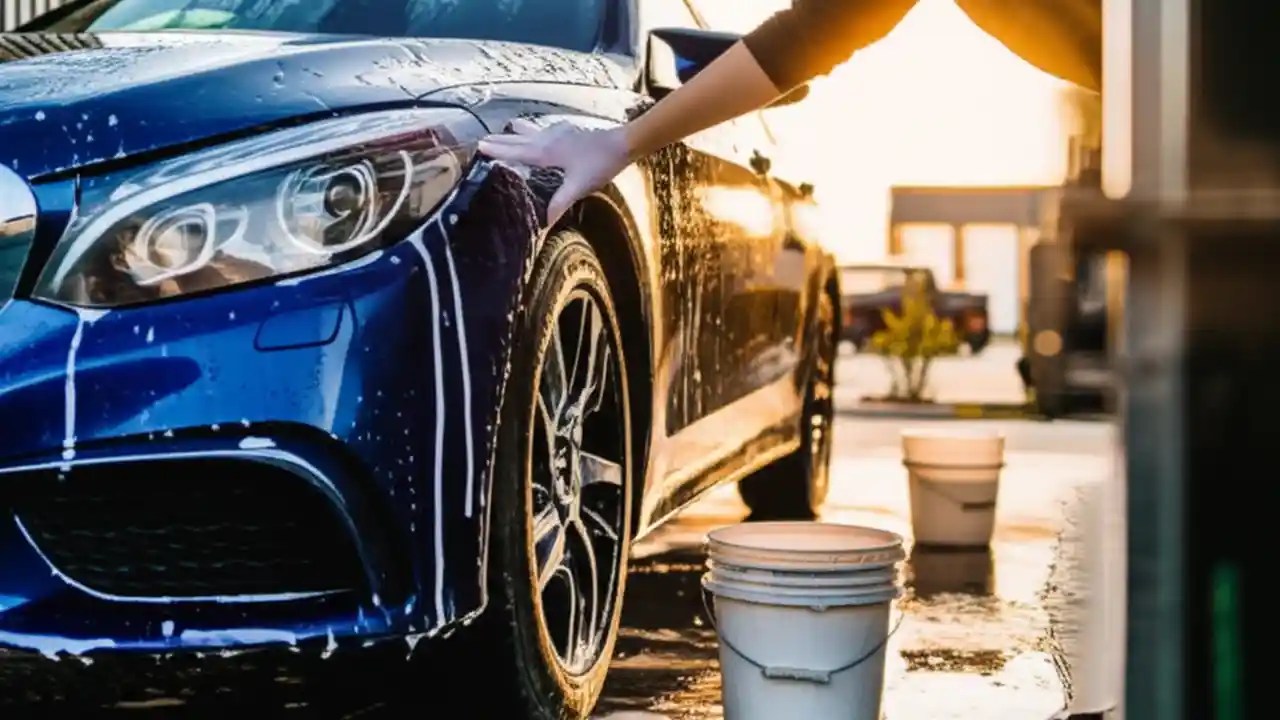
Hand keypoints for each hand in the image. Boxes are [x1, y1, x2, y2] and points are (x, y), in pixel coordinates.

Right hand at [478, 119, 631, 226]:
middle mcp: (547, 139)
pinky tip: (537, 131)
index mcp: (546, 152)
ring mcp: (557, 133)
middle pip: (519, 139)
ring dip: (517, 132)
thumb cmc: (599, 164)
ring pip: (530, 131)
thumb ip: (560, 202)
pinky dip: (532, 130)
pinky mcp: (567, 131)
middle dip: (502, 140)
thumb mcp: (579, 187)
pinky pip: (542, 130)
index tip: (480, 146)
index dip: (498, 150)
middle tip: (483, 139)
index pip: (517, 152)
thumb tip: (544, 221)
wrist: (621, 143)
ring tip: (506, 129)